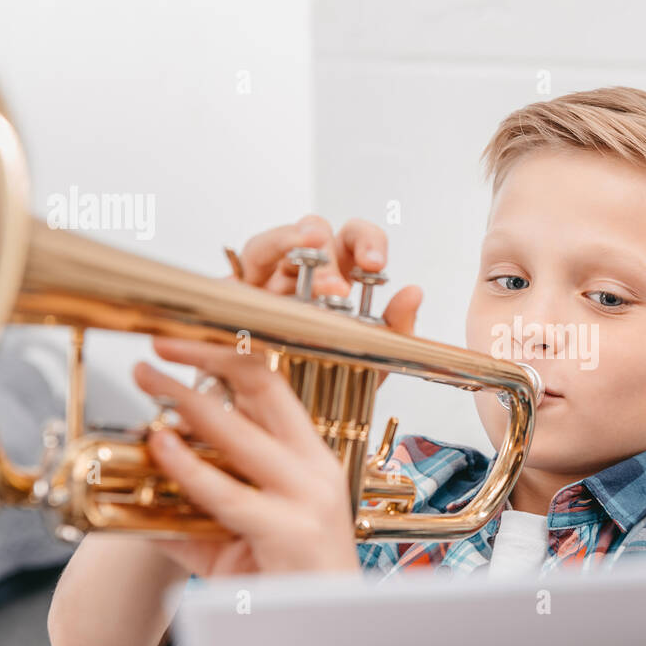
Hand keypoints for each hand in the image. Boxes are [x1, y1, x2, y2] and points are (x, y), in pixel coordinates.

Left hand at [133, 336, 360, 576]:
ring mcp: (306, 497)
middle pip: (263, 388)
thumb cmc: (283, 582)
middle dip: (206, 358)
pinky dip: (187, 464)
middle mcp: (315, 468)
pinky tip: (161, 445)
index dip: (224, 355)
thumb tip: (141, 482)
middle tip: (155, 348)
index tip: (179, 343)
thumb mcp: (240, 533)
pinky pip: (225, 490)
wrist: (319, 636)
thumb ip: (196, 506)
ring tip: (148, 382)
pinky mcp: (287, 530)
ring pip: (241, 432)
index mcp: (310, 458)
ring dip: (187, 401)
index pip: (273, 387)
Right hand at [232, 215, 422, 387]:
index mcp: (341, 273)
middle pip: (311, 230)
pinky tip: (259, 297)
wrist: (291, 416)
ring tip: (297, 264)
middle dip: (324, 247)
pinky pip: (232, 283)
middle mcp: (301, 270)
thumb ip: (397, 327)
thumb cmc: (333, 379)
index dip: (366, 241)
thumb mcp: (374, 358)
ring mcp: (264, 283)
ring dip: (284, 246)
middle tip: (337, 285)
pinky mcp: (232, 303)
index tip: (374, 265)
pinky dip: (245, 283)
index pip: (354, 238)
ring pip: (266, 245)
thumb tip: (413, 292)